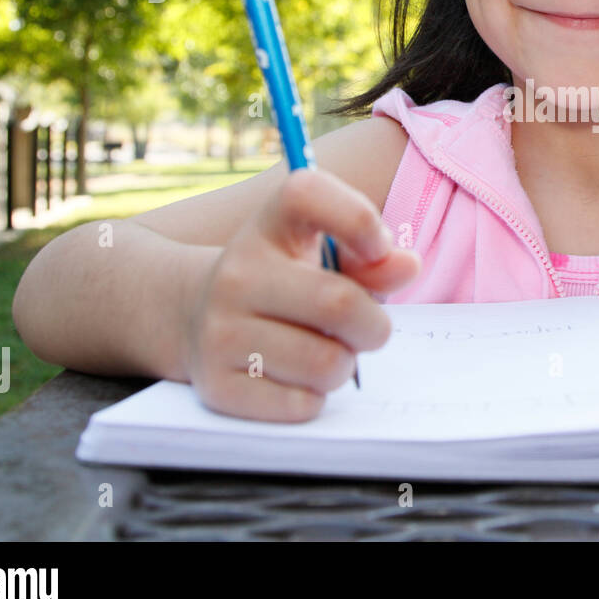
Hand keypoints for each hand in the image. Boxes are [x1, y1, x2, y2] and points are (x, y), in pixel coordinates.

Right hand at [182, 168, 420, 421]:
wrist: (191, 315)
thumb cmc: (286, 281)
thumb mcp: (324, 253)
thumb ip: (374, 257)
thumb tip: (407, 266)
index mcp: (268, 224)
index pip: (308, 193)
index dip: (359, 219)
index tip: (378, 248)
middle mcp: (236, 273)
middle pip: (339, 304)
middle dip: (375, 326)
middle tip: (368, 328)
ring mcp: (219, 330)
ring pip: (327, 364)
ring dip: (345, 365)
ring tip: (327, 352)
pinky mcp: (217, 385)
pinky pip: (302, 405)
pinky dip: (316, 398)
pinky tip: (297, 378)